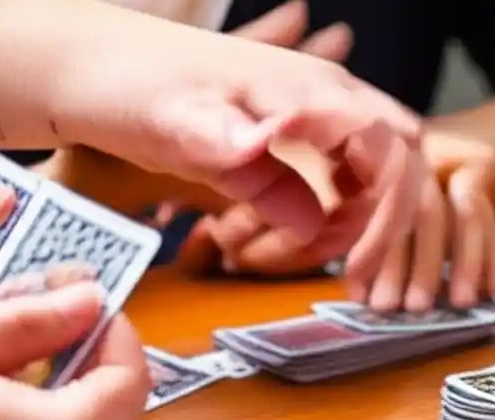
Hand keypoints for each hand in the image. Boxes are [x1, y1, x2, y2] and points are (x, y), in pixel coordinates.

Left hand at [49, 0, 426, 306]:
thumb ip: (228, 143)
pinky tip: (312, 238)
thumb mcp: (172, 119)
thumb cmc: (130, 84)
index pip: (392, 156)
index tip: (358, 268)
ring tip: (328, 266)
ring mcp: (318, 115)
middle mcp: (328, 99)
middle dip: (386, 229)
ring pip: (378, 177)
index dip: (389, 218)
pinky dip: (342, 216)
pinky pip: (349, 177)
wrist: (94, 63)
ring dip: (362, 227)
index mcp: (312, 92)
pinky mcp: (303, 133)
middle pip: (400, 168)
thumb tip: (283, 178)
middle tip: (356, 281)